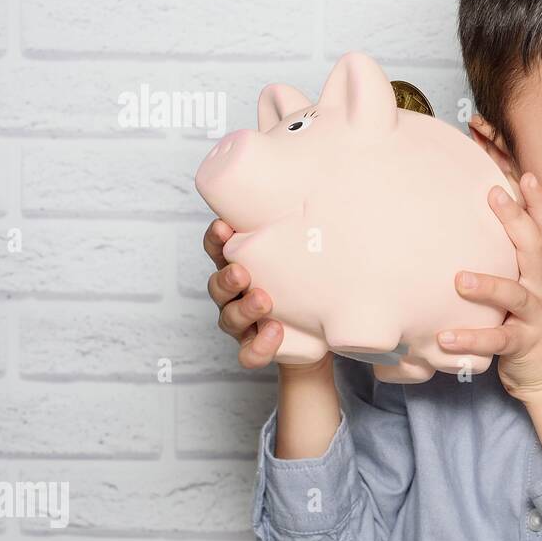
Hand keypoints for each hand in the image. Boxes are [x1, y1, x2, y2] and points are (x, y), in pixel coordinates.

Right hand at [203, 218, 327, 372]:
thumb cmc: (306, 282)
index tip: (222, 227)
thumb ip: (301, 227)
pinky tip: (275, 333)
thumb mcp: (303, 253)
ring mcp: (243, 323)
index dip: (214, 240)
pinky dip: (259, 346)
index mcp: (239, 265)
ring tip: (264, 301)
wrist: (319, 330)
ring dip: (244, 309)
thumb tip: (326, 187)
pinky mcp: (257, 346)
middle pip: (217, 286)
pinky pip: (248, 353)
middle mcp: (234, 295)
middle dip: (227, 279)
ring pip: (229, 319)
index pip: (217, 250)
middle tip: (242, 273)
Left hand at [435, 173, 541, 403]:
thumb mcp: (523, 289)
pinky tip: (445, 338)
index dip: (537, 199)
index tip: (521, 171)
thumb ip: (506, 263)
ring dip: (488, 286)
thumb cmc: (529, 327)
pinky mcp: (524, 344)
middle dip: (516, 219)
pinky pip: (497, 340)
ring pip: (515, 294)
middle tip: (494, 195)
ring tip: (460, 280)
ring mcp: (536, 315)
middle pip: (533, 247)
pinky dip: (471, 339)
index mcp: (540, 271)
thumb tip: (468, 232)